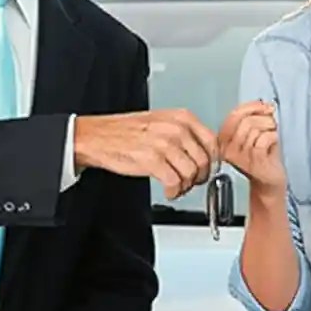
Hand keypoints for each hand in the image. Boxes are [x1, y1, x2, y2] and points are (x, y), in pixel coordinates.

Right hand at [73, 109, 218, 199]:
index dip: (212, 162)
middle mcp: (176, 128)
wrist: (98, 137)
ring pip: (192, 174)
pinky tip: (169, 191)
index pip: (213, 142)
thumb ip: (185, 134)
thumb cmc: (127, 131)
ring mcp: (164, 144)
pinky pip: (175, 183)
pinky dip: (174, 192)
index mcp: (181, 117)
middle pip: (205, 161)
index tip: (207, 170)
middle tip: (189, 182)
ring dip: (186, 186)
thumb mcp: (162, 123)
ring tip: (176, 186)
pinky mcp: (152, 160)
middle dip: (199, 177)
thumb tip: (205, 153)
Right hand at [219, 101, 285, 198]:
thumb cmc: (263, 157)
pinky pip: (263, 140)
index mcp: (223, 139)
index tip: (266, 107)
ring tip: (271, 138)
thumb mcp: (255, 133)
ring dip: (270, 130)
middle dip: (265, 119)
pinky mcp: (251, 163)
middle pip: (246, 121)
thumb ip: (255, 117)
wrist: (269, 181)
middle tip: (271, 126)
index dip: (253, 107)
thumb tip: (263, 103)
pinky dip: (273, 138)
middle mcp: (226, 149)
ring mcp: (238, 157)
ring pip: (255, 129)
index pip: (234, 114)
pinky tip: (273, 146)